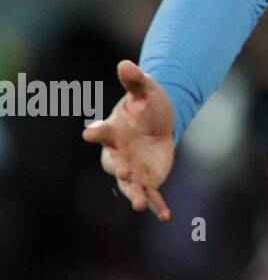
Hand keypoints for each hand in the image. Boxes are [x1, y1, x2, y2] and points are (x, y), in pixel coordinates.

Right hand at [82, 60, 174, 220]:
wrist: (158, 119)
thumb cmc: (146, 104)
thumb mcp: (145, 90)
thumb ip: (135, 80)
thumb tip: (126, 63)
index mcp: (113, 131)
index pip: (101, 132)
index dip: (97, 132)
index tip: (91, 132)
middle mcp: (118, 154)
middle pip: (113, 164)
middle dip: (117, 169)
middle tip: (122, 172)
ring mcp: (132, 169)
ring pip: (129, 186)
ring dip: (133, 195)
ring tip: (138, 205)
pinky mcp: (147, 179)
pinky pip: (151, 194)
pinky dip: (157, 205)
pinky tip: (165, 216)